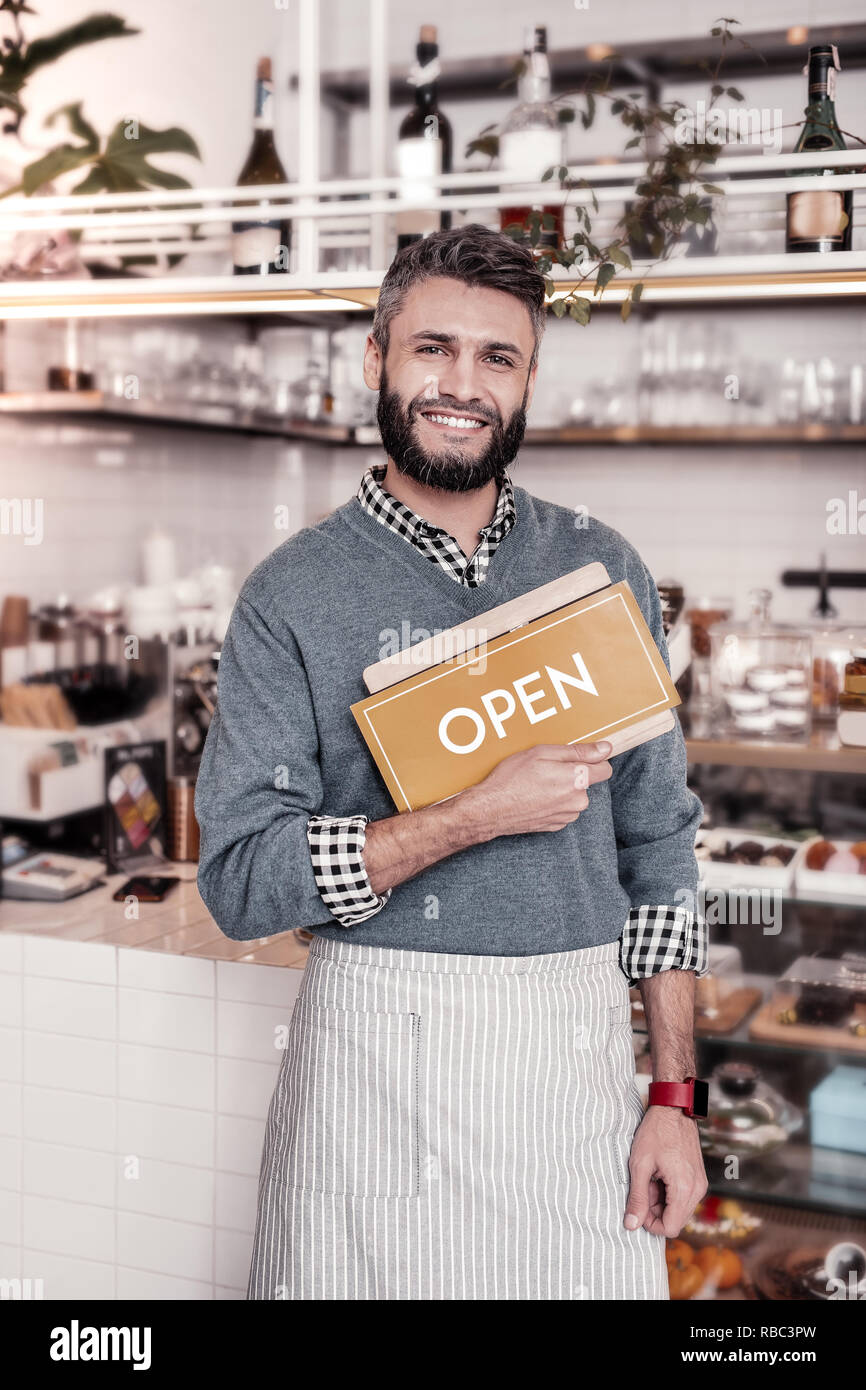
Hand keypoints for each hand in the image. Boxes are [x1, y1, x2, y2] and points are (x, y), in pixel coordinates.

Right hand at [462, 741, 612, 838]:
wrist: (491, 809)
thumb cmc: (513, 777)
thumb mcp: (543, 753)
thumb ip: (578, 751)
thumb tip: (605, 748)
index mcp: (577, 779)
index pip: (605, 769)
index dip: (593, 761)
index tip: (577, 758)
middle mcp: (578, 800)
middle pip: (587, 783)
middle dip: (572, 775)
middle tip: (546, 770)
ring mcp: (568, 815)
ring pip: (574, 797)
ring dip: (562, 790)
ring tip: (537, 785)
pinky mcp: (557, 825)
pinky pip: (563, 809)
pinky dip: (553, 803)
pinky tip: (535, 797)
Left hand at [623, 1105, 707, 1237]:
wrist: (674, 1109)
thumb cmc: (655, 1132)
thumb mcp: (640, 1165)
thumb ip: (637, 1198)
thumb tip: (631, 1224)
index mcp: (683, 1188)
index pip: (670, 1228)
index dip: (651, 1224)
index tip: (639, 1206)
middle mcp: (697, 1189)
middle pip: (676, 1221)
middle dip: (656, 1212)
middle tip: (642, 1188)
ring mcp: (700, 1184)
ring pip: (680, 1210)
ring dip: (662, 1202)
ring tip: (649, 1180)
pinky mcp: (699, 1178)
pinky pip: (685, 1198)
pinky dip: (670, 1194)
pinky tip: (658, 1176)